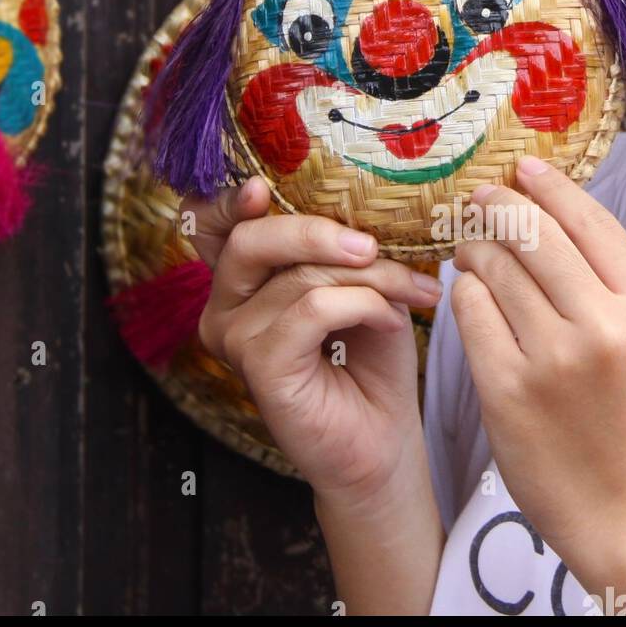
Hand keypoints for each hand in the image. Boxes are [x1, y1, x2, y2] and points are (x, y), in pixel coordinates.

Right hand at [185, 179, 445, 612]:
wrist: (383, 439)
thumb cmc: (369, 358)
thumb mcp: (357, 284)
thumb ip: (339, 248)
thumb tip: (358, 212)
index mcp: (240, 281)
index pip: (214, 227)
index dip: (230, 202)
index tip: (262, 187)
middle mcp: (223, 307)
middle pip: (250, 240)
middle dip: (317, 232)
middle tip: (373, 245)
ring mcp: (234, 339)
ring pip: (297, 276)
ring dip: (369, 278)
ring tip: (412, 292)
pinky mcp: (259, 367)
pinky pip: (311, 310)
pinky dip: (362, 305)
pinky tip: (390, 323)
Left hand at [453, 157, 625, 601]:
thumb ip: (616, 286)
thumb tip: (562, 216)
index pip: (589, 221)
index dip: (550, 188)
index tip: (524, 170)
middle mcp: (604, 326)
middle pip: (532, 232)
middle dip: (498, 207)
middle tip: (480, 201)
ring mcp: (552, 358)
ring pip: (493, 266)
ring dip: (475, 247)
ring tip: (471, 249)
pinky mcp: (506, 389)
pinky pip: (470, 310)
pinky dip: (465, 292)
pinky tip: (468, 293)